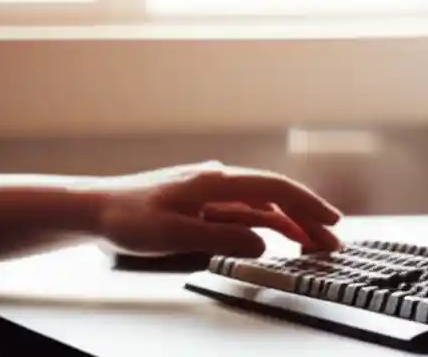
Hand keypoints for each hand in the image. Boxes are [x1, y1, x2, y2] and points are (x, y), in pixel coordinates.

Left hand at [93, 162, 342, 258]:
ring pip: (263, 207)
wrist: (94, 209)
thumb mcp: (172, 234)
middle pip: (276, 197)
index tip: (332, 221)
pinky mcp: (205, 205)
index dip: (308, 204)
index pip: (276, 188)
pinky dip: (268, 225)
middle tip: (333, 242)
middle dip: (308, 218)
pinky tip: (279, 238)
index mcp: (216, 182)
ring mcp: (213, 193)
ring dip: (291, 224)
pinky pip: (246, 213)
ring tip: (314, 245)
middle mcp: (220, 182)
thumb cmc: (126, 218)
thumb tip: (262, 242)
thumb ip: (220, 238)